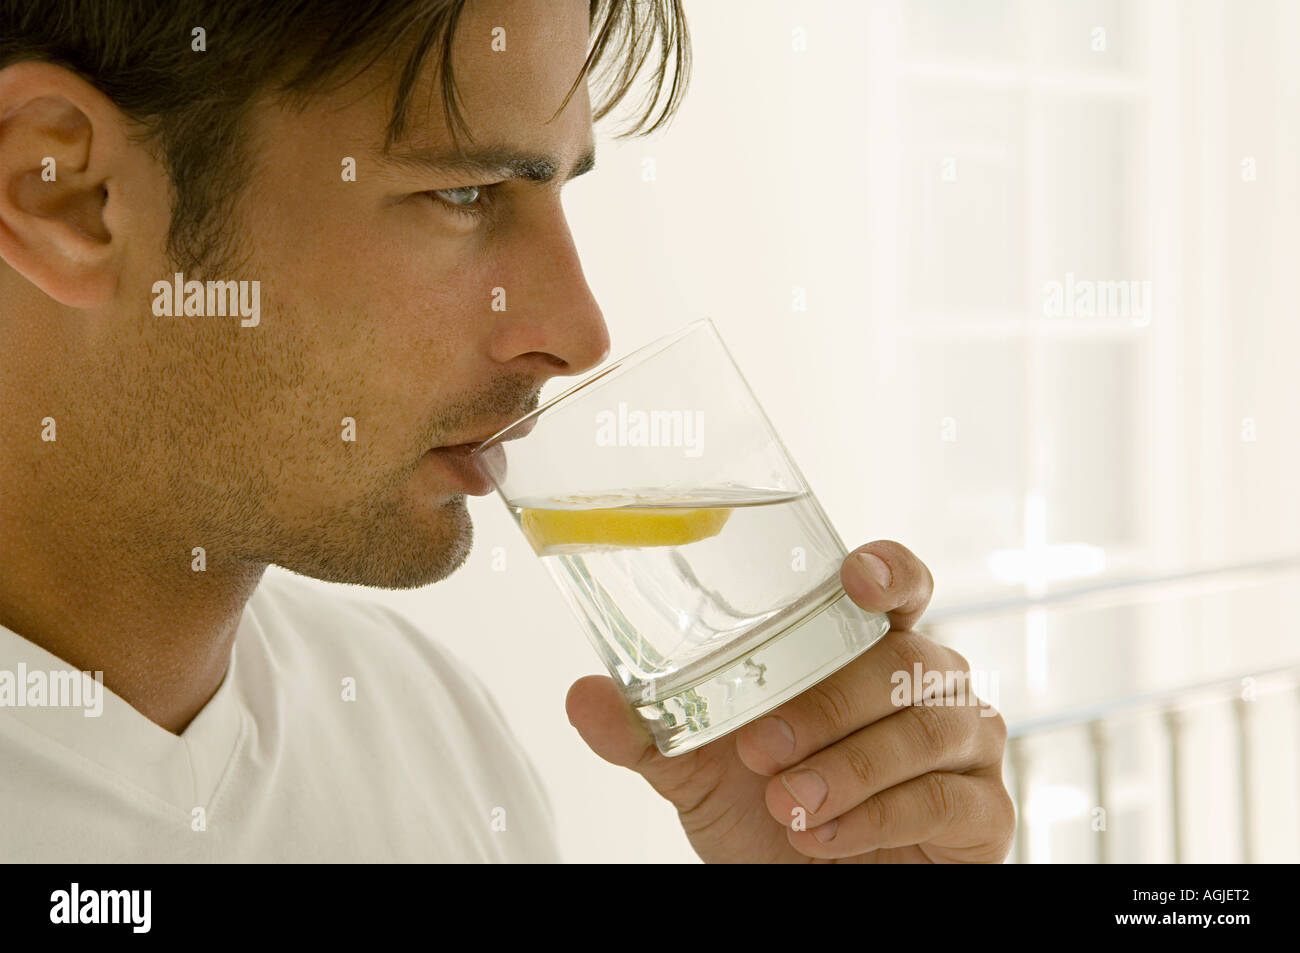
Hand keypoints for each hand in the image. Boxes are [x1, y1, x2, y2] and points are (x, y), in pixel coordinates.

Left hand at [565, 540, 1015, 862]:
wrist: (807, 892)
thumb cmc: (769, 810)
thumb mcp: (697, 770)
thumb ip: (648, 730)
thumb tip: (583, 695)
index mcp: (866, 651)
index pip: (901, 585)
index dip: (889, 570)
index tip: (853, 580)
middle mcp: (927, 683)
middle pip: (905, 662)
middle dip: (830, 704)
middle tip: (761, 750)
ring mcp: (965, 743)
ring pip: (927, 728)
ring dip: (850, 767)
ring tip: (788, 807)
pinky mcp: (984, 810)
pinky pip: (949, 798)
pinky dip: (883, 817)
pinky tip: (829, 840)